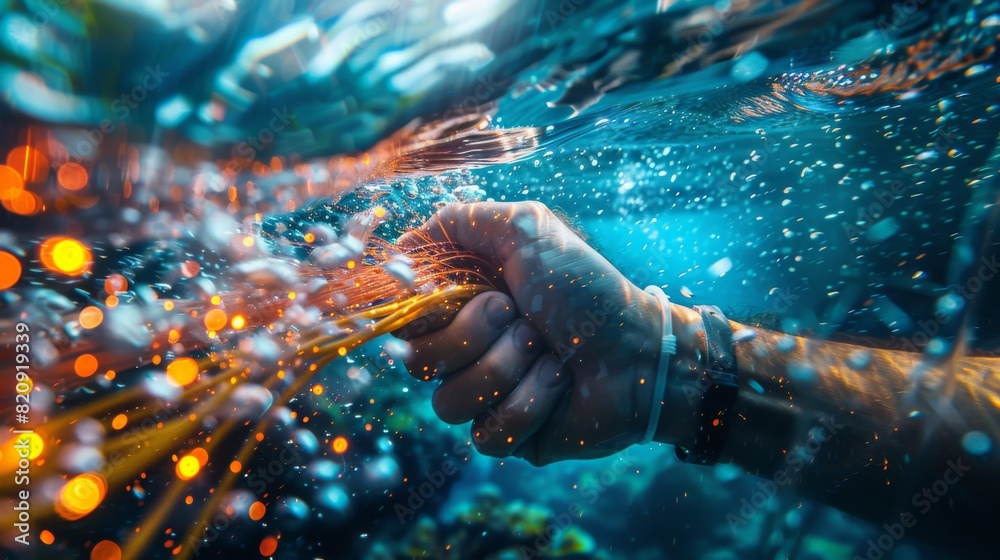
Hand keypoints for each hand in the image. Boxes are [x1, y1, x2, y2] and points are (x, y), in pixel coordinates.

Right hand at [396, 202, 664, 464]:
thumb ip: (459, 222)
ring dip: (507, 369)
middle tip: (521, 316)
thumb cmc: (585, 288)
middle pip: (418, 360)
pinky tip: (559, 384)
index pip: (405, 317)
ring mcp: (484, 394)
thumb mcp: (526, 230)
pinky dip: (530, 403)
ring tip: (548, 351)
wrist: (639, 349)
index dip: (426, 309)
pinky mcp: (506, 434)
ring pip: (450, 402)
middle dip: (475, 334)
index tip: (462, 291)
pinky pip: (487, 434)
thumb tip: (403, 247)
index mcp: (461, 303)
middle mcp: (466, 348)